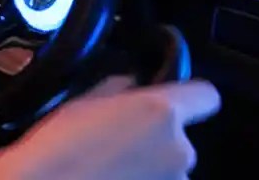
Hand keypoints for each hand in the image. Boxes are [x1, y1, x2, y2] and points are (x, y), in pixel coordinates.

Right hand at [0, 76, 219, 179]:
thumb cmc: (52, 154)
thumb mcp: (80, 103)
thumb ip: (118, 90)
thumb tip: (131, 87)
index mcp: (160, 112)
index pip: (206, 95)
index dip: (190, 97)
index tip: (176, 102)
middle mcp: (178, 150)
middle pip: (179, 139)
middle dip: (155, 143)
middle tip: (117, 148)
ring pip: (169, 171)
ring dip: (148, 172)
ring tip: (108, 173)